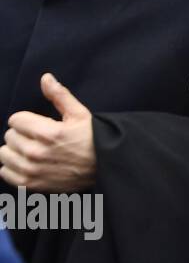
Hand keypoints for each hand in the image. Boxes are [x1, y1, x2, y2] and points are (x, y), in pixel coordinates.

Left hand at [1, 73, 95, 191]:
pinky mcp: (30, 185)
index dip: (27, 120)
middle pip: (9, 136)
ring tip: (32, 151)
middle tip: (39, 138)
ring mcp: (32, 170)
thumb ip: (60, 96)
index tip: (39, 125)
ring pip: (4, 154)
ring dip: (15, 151)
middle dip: (22, 134)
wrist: (104, 168)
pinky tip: (27, 164)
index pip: (15, 119)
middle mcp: (36, 152)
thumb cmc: (93, 140)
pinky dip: (12, 167)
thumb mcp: (81, 114)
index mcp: (48, 132)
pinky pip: (5, 172)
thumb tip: (45, 78)